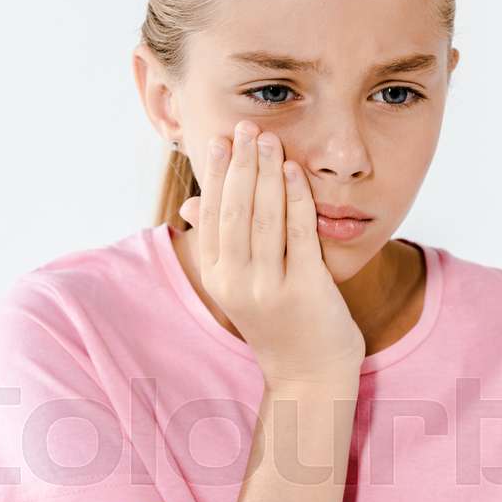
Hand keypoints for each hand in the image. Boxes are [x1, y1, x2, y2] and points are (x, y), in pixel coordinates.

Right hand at [178, 122, 365, 388]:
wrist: (310, 374)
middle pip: (235, 210)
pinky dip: (295, 198)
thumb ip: (220, 244)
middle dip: (240, 164)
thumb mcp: (240, 287)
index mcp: (218, 279)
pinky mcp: (306, 288)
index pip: (212, 216)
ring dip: (266, 172)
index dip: (215, 175)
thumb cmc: (279, 323)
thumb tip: (191, 204)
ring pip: (264, 217)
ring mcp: (271, 287)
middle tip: (246, 127)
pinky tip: (294, 171)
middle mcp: (237, 283)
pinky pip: (299, 233)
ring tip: (269, 139)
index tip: (219, 140)